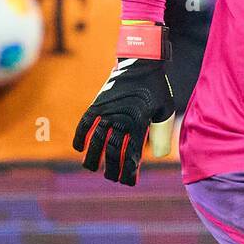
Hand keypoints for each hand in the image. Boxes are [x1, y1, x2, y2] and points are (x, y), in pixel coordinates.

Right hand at [73, 54, 173, 185]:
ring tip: (91, 169)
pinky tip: (78, 148)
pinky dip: (80, 135)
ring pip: (97, 139)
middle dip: (112, 168)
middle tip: (112, 179)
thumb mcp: (166, 109)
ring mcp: (108, 111)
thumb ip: (162, 132)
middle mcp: (121, 119)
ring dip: (93, 156)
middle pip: (113, 150)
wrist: (141, 61)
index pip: (132, 153)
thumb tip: (158, 156)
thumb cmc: (157, 87)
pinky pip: (85, 122)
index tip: (129, 182)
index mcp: (139, 122)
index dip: (129, 170)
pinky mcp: (98, 103)